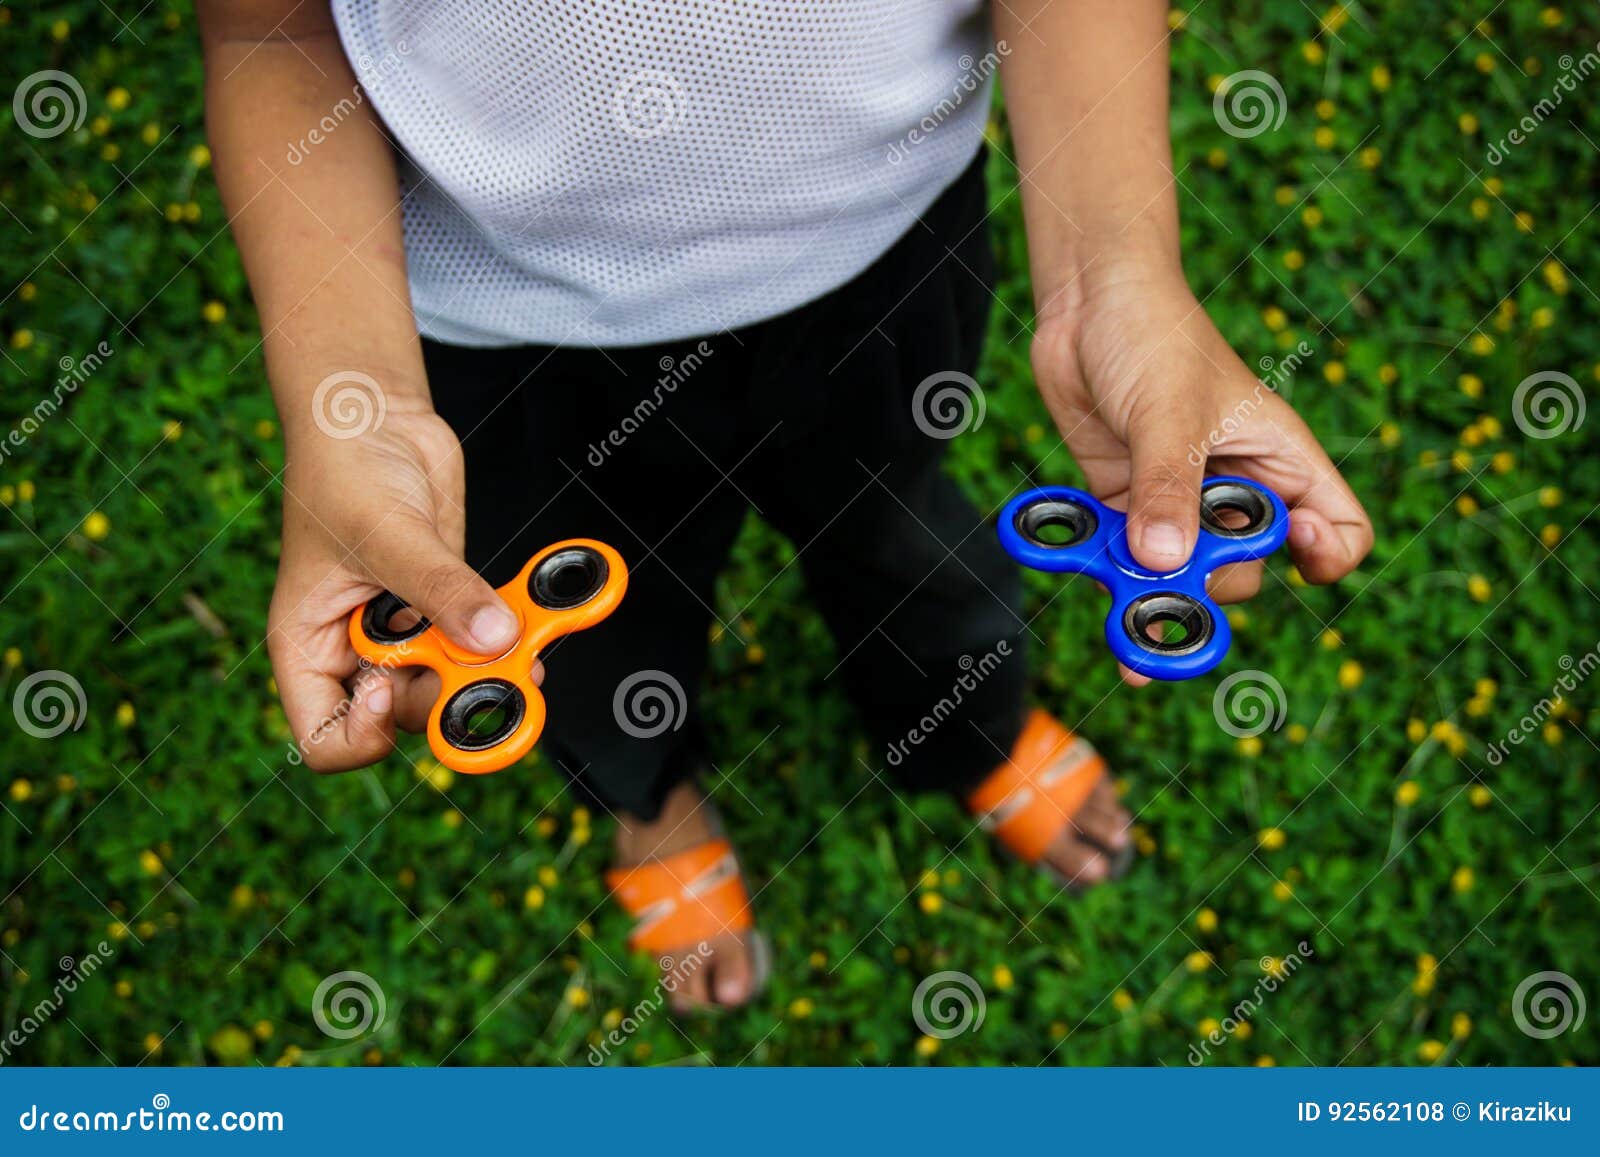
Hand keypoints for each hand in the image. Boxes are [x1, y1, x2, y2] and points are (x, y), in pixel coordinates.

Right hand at [267, 405, 532, 770]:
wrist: (376, 419)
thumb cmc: (344, 470)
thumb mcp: (388, 532)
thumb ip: (441, 590)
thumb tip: (494, 642)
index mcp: (309, 649)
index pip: (325, 739)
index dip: (363, 736)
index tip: (392, 690)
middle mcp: (355, 653)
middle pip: (402, 718)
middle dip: (449, 699)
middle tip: (494, 668)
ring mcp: (403, 634)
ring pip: (448, 685)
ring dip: (489, 674)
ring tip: (526, 648)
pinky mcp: (445, 608)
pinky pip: (478, 644)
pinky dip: (509, 643)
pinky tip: (534, 628)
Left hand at [1030, 260, 1372, 682]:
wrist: (1085, 301)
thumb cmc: (1151, 334)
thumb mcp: (1168, 412)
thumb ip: (1167, 487)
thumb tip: (1164, 561)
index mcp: (1279, 458)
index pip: (1338, 528)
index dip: (1326, 555)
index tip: (1290, 553)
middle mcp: (1236, 486)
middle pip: (1248, 568)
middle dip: (1214, 582)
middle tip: (1173, 573)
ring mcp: (1180, 499)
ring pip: (1185, 571)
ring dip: (1155, 588)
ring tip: (1125, 593)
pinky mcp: (1127, 502)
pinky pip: (1127, 555)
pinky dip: (1112, 569)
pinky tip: (1092, 569)